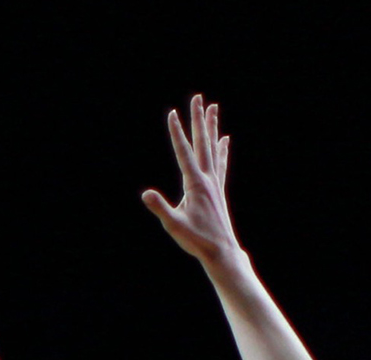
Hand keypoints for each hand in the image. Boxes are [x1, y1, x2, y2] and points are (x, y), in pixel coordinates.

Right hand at [141, 94, 239, 265]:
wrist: (222, 251)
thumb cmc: (197, 240)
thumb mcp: (174, 225)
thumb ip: (160, 208)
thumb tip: (145, 194)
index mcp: (195, 184)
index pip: (183, 152)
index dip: (177, 132)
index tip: (173, 113)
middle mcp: (207, 178)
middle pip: (202, 142)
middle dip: (199, 119)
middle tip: (198, 98)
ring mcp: (215, 183)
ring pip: (213, 148)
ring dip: (212, 127)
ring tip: (213, 108)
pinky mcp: (218, 189)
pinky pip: (220, 163)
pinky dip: (222, 149)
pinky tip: (225, 139)